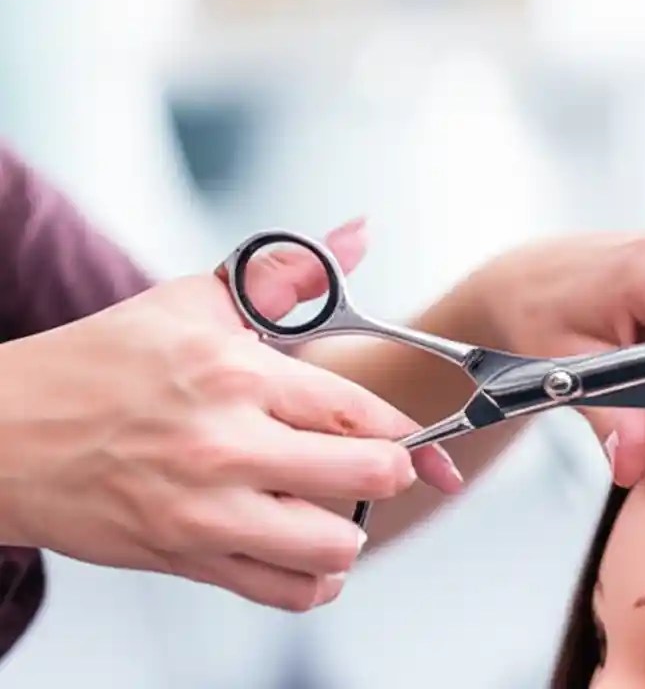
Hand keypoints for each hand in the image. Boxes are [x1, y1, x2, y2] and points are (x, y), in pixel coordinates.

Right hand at [0, 220, 430, 611]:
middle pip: (368, 476)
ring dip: (351, 531)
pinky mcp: (186, 557)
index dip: (408, 430)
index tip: (420, 441)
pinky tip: (306, 552)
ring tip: (334, 508)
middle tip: (382, 466)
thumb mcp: (194, 303)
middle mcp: (226, 445)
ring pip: (334, 545)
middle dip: (393, 473)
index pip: (362, 410)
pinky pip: (286, 592)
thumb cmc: (100, 363)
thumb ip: (285, 276)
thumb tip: (355, 236)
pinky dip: (314, 580)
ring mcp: (206, 509)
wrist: (2, 434)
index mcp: (235, 374)